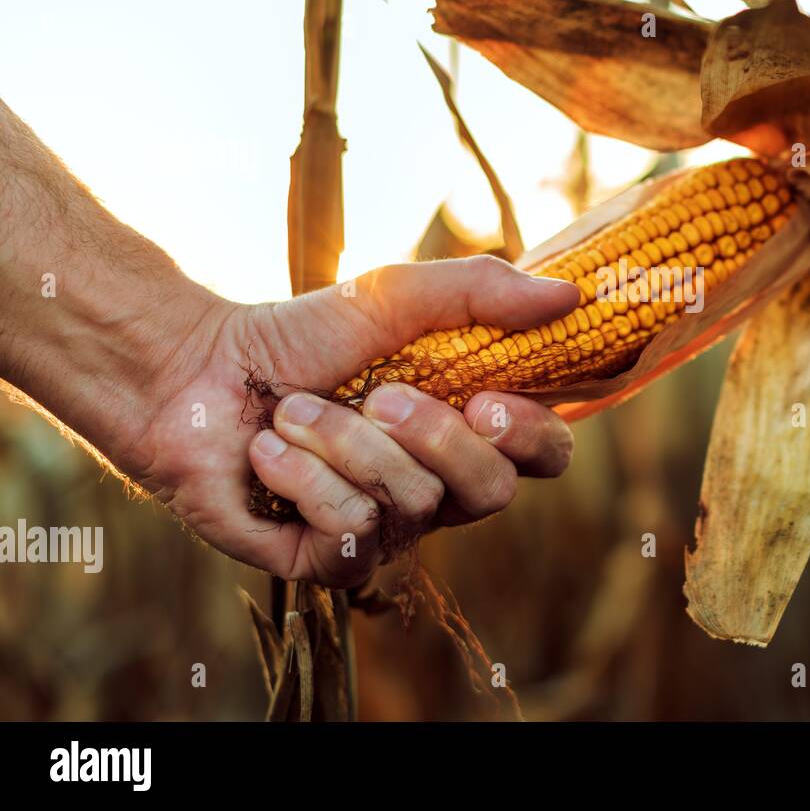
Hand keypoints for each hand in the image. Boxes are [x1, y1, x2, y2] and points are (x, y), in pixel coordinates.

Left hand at [121, 257, 578, 587]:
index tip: (486, 399)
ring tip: (295, 411)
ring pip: (409, 505)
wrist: (198, 371)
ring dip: (344, 443)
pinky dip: (302, 480)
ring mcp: (387, 528)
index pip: (545, 455)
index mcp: (468, 428)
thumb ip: (480, 291)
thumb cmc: (302, 334)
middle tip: (379, 395)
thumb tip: (570, 296)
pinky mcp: (329, 560)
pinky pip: (350, 534)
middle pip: (491, 493)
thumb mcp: (395, 296)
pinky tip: (268, 455)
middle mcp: (438, 486)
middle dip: (433, 438)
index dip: (531, 437)